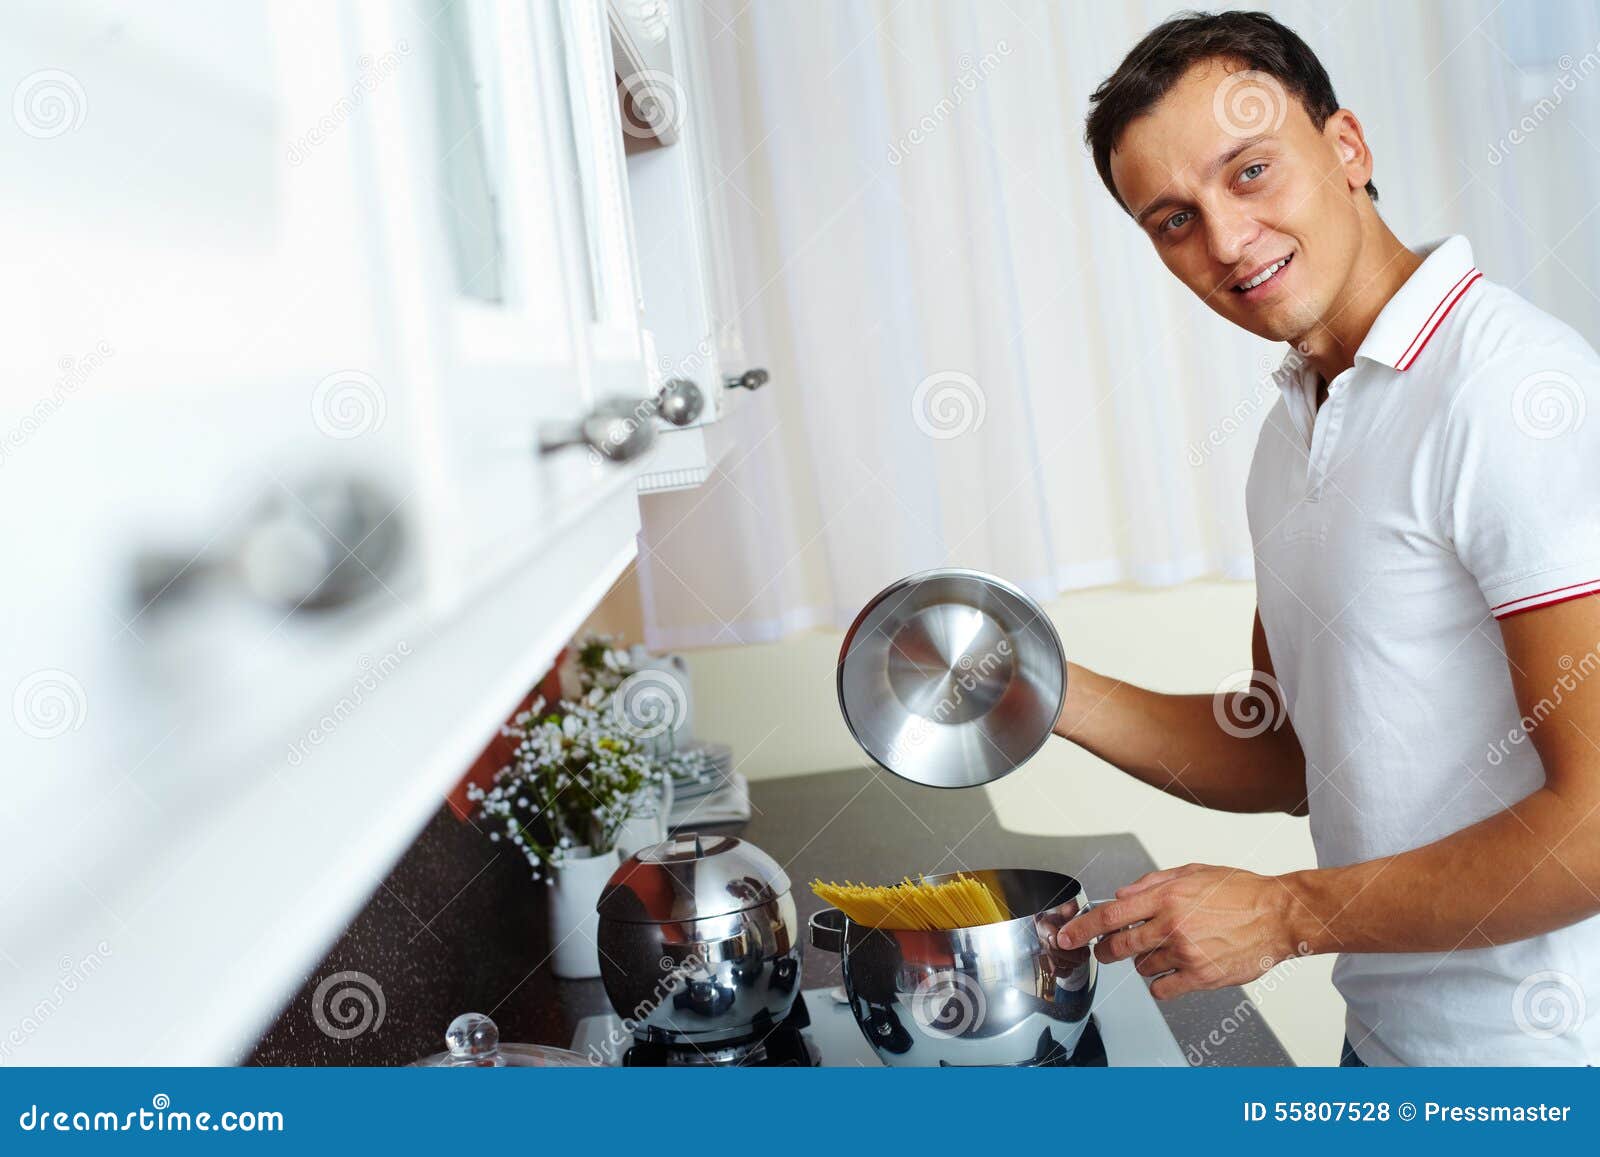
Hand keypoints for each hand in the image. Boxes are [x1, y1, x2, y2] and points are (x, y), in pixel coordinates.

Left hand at [1054, 864, 1306, 999]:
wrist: (1278, 915)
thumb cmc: (1240, 892)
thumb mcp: (1193, 872)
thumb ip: (1152, 884)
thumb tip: (1121, 895)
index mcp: (1166, 897)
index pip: (1110, 915)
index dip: (1082, 929)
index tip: (1067, 937)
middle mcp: (1172, 925)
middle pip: (1118, 946)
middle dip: (1105, 950)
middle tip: (1106, 950)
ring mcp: (1186, 953)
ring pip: (1142, 967)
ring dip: (1144, 961)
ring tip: (1165, 949)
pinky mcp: (1201, 976)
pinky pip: (1163, 989)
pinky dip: (1160, 983)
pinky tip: (1171, 971)